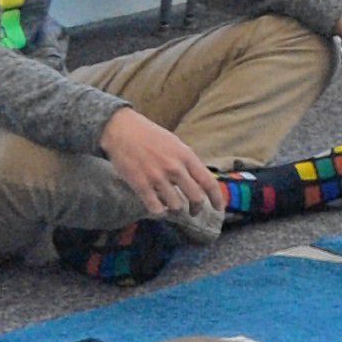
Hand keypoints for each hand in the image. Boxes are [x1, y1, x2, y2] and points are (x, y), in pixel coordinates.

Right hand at [100, 107, 222, 220]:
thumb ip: (188, 162)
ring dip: (176, 211)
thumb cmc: (150, 136)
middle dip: (197, 209)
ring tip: (173, 208)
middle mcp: (175, 168)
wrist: (122, 130)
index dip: (217, 199)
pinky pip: (156, 208)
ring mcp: (157, 177)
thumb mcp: (176, 144)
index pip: (209, 183)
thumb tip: (200, 180)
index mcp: (186, 157)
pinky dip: (160, 212)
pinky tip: (159, 208)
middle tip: (194, 212)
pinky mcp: (140, 185)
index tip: (219, 208)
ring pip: (176, 206)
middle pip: (196, 198)